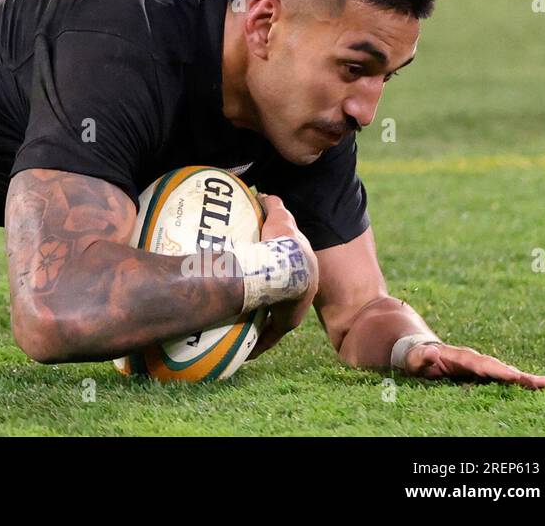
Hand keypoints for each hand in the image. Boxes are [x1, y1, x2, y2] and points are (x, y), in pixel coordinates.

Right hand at [246, 194, 318, 360]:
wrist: (291, 267)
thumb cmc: (286, 242)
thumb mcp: (281, 219)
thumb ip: (274, 205)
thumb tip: (263, 194)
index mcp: (302, 270)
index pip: (291, 276)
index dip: (279, 278)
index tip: (266, 282)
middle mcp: (301, 293)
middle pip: (282, 300)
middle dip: (268, 304)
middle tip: (249, 304)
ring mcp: (295, 309)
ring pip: (275, 319)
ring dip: (261, 324)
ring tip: (241, 326)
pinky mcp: (286, 323)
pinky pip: (270, 336)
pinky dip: (258, 343)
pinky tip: (245, 350)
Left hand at [402, 343, 544, 388]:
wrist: (419, 349)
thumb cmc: (415, 358)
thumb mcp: (414, 359)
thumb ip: (422, 357)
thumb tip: (432, 351)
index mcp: (459, 357)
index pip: (480, 365)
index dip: (496, 371)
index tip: (513, 376)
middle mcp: (474, 359)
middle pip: (500, 367)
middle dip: (520, 375)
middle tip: (544, 382)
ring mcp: (480, 364)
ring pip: (507, 371)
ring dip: (528, 378)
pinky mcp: (484, 371)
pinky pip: (505, 376)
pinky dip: (523, 380)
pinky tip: (541, 385)